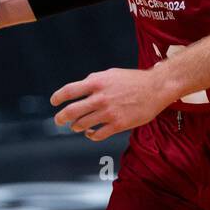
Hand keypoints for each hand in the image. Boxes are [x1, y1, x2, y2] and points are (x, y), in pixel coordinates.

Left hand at [51, 67, 170, 140]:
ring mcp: (108, 112)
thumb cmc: (133, 80)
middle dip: (61, 118)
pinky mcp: (118, 124)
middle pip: (71, 111)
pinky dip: (91, 135)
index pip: (69, 91)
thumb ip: (94, 81)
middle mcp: (100, 98)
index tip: (53, 102)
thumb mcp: (110, 74)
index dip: (58, 97)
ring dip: (76, 127)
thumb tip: (80, 90)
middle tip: (58, 120)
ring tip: (77, 126)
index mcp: (96, 82)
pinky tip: (91, 133)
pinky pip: (97, 134)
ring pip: (82, 125)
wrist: (156, 88)